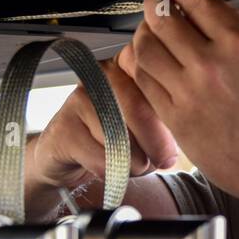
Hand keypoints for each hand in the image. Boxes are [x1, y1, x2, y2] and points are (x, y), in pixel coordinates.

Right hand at [32, 58, 178, 189]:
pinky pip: (100, 157)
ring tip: (133, 165)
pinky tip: (108, 168)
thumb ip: (163, 126)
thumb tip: (170, 151)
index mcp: (129, 67)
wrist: (68, 154)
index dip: (170, 123)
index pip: (157, 90)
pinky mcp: (64, 127)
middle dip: (156, 146)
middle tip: (161, 162)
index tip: (173, 149)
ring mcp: (80, 98)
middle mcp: (102, 75)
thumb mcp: (146, 126)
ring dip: (134, 163)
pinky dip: (111, 171)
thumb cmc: (113, 137)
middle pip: (139, 111)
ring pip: (120, 137)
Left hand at [116, 0, 238, 217]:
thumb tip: (211, 20)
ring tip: (150, 36)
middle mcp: (214, 63)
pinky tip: (150, 67)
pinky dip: (142, 70)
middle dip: (153, 6)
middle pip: (161, 18)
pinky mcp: (178, 120)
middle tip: (154, 6)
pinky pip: (145, 84)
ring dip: (144, 37)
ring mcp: (192, 93)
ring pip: (145, 49)